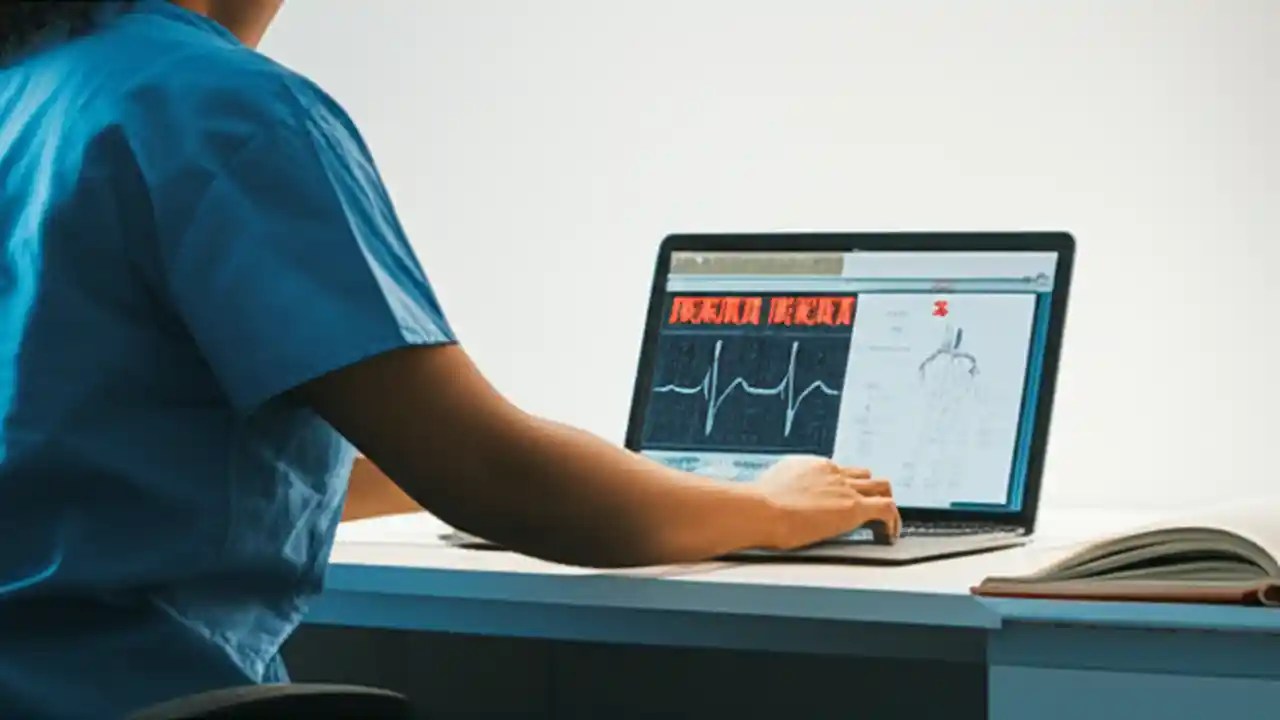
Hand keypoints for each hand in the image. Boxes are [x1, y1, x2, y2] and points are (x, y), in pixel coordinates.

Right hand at [752, 456, 899, 548]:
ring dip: (884, 502)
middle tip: (869, 509)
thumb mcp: (767, 490)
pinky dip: (893, 521)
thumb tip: (766, 503)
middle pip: (863, 475)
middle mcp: (831, 471)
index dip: (844, 487)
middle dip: (868, 490)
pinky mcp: (853, 507)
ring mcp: (844, 488)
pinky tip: (890, 535)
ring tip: (885, 523)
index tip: (842, 502)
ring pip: (881, 486)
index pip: (838, 471)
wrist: (762, 510)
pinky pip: (887, 509)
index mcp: (810, 466)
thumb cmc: (757, 506)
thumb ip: (777, 494)